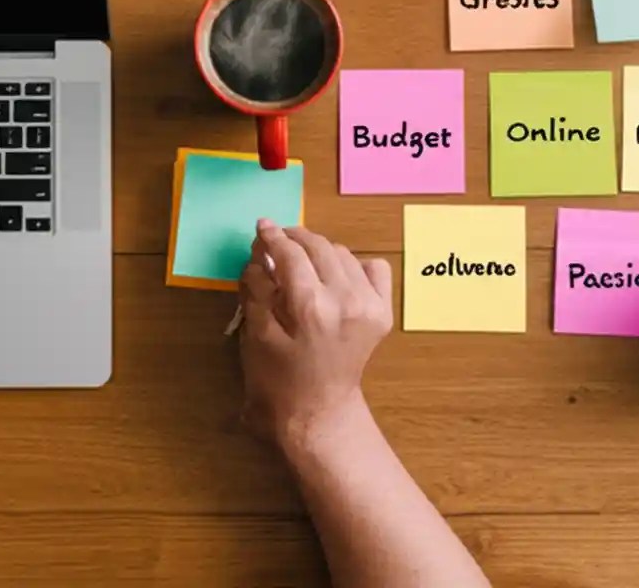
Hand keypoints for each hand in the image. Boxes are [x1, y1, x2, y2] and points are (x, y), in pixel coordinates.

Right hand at [237, 219, 392, 448]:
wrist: (319, 412)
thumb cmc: (279, 378)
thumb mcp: (255, 334)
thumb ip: (257, 288)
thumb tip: (261, 255)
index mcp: (312, 307)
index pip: (291, 254)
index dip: (272, 237)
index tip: (261, 227)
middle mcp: (347, 299)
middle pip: (318, 246)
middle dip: (294, 238)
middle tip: (276, 242)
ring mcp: (371, 305)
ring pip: (342, 252)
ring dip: (318, 251)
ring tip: (300, 261)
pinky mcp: (383, 312)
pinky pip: (374, 268)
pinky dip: (353, 265)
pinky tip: (334, 276)